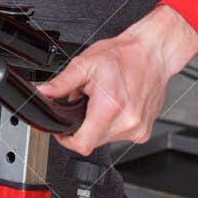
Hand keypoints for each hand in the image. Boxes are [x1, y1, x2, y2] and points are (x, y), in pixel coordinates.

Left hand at [37, 6, 197, 155]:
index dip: (67, 140)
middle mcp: (126, 123)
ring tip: (104, 101)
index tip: (63, 131)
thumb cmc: (123, 56)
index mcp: (109, 108)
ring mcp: (137, 129)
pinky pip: (120, 135)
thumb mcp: (85, 64)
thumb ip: (61, 83)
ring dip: (99, 124)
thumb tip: (43, 93)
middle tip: (88, 103)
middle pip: (92, 141)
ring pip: (105, 139)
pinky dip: (114, 124)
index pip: (82, 145)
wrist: (153, 53)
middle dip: (84, 125)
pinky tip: (117, 106)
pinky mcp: (144, 132)